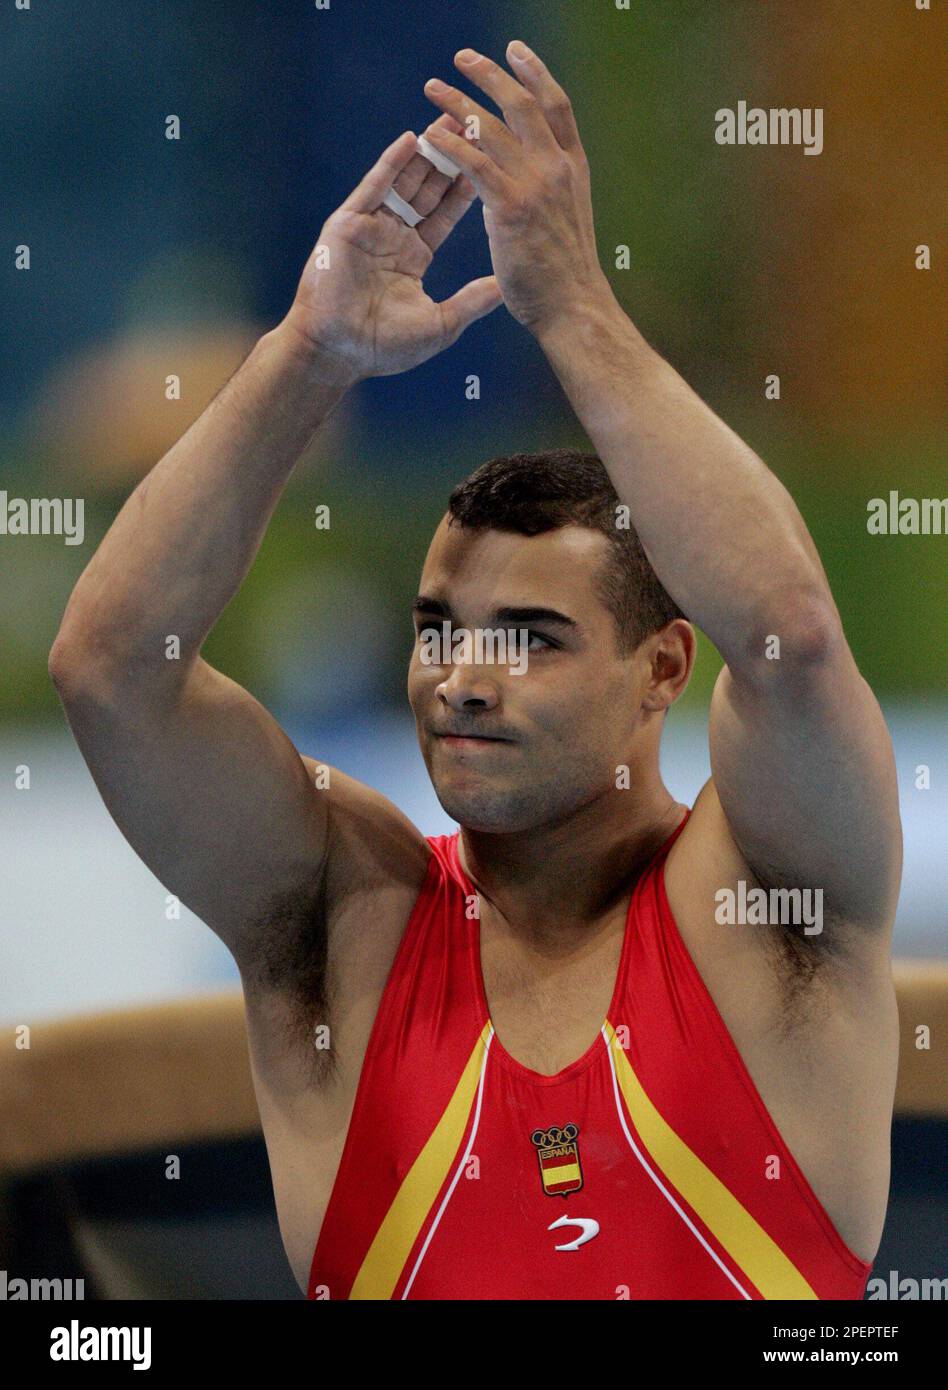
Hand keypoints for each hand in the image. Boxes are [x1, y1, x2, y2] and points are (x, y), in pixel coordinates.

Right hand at [284, 113, 502, 381]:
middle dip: (451, 157)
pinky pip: (373, 188)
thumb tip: (505, 287)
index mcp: (413, 256)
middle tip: (475, 123)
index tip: (492, 160)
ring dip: (427, 151)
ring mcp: (369, 226)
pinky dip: (391, 164)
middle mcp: (392, 235)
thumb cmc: (383, 347)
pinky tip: (412, 141)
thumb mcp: (439, 325)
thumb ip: (471, 302)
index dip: (468, 186)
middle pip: (426, 187)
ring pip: (403, 180)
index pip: (445, 212)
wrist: (336, 352)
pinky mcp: (348, 224)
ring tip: (450, 118)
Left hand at [422, 42, 614, 336]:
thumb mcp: (568, 220)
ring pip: (493, 126)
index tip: (515, 53)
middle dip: (491, 75)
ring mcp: (537, 184)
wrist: (575, 308)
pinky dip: (450, 145)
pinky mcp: (512, 206)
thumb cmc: (567, 277)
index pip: (557, 107)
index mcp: (574, 169)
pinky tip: (429, 136)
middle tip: (463, 59)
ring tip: (433, 89)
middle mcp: (558, 168)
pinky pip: (474, 163)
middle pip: (523, 104)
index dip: (536, 74)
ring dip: (458, 102)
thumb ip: (551, 193)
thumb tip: (532, 184)